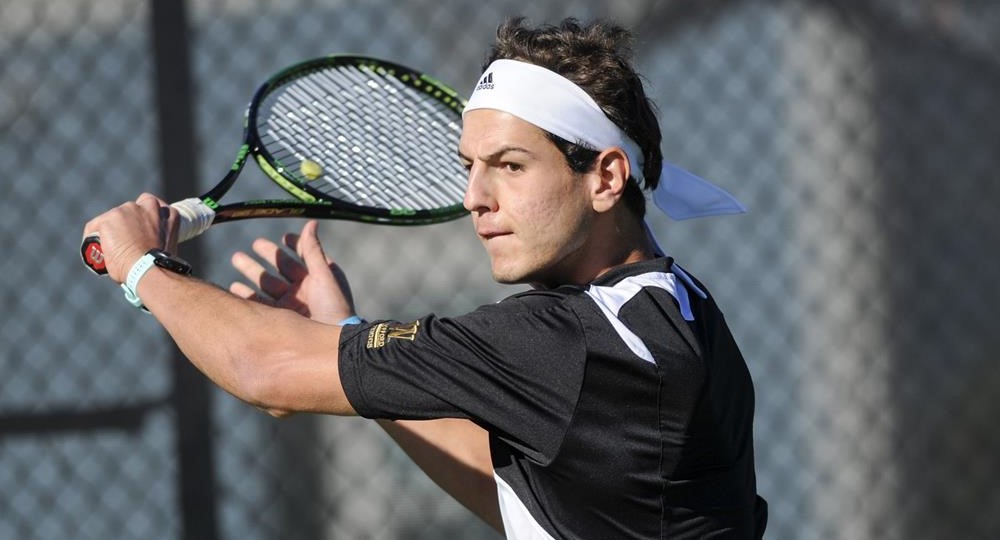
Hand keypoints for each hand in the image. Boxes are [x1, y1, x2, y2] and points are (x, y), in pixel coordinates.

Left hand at [81, 193, 179, 281]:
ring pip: (112, 218)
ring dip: (111, 230)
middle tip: (124, 241)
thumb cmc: (159, 265)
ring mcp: (127, 210)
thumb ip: (156, 236)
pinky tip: (97, 251)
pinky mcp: (108, 219)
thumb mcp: (165, 245)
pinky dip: (92, 238)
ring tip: (110, 250)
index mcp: (167, 214)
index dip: (143, 217)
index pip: (151, 205)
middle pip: (129, 210)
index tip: (140, 227)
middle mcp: (147, 207)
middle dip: (125, 223)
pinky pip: (94, 227)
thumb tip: (143, 246)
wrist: (148, 269)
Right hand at [229, 220, 355, 324]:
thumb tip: (312, 223)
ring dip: (251, 272)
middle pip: (280, 269)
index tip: (284, 237)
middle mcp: (301, 291)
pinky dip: (245, 295)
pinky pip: (258, 305)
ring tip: (236, 258)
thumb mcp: (323, 276)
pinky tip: (233, 287)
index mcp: (316, 279)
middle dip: (266, 255)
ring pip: (265, 284)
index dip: (294, 246)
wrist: (331, 345)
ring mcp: (288, 305)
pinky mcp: (278, 320)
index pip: (303, 257)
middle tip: (253, 244)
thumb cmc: (334, 308)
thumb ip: (313, 250)